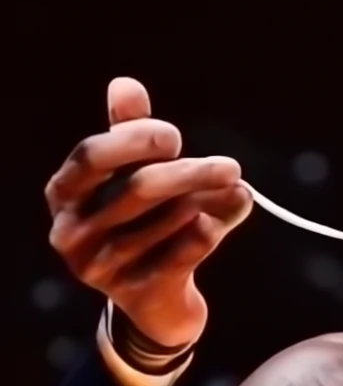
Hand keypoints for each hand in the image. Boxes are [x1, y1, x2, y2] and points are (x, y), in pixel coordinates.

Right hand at [45, 78, 252, 347]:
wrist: (154, 302)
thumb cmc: (143, 224)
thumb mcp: (135, 177)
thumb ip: (131, 134)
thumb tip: (125, 83)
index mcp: (65, 194)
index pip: (93, 157)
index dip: (135, 140)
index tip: (175, 136)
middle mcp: (73, 233)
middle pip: (138, 190)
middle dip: (190, 172)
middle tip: (231, 166)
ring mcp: (103, 268)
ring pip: (166, 221)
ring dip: (207, 201)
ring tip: (234, 189)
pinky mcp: (138, 293)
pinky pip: (184, 252)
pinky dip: (214, 228)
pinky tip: (235, 211)